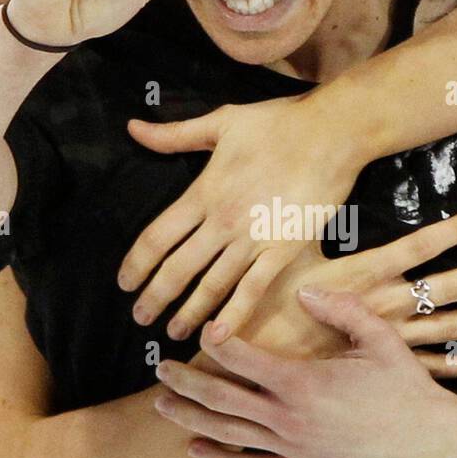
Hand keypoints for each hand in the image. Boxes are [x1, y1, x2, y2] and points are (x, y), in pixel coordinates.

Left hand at [117, 93, 364, 340]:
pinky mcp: (285, 249)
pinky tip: (218, 336)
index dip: (137, 264)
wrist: (332, 132)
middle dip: (155, 297)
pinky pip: (254, 288)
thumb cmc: (278, 122)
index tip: (124, 283)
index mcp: (204, 191)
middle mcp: (223, 221)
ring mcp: (254, 238)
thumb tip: (132, 129)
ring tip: (173, 333)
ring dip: (189, 312)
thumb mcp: (221, 121)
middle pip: (178, 268)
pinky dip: (235, 314)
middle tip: (140, 318)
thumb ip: (174, 134)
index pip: (158, 237)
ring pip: (212, 285)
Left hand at [154, 288, 456, 457]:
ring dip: (191, 417)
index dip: (217, 341)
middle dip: (186, 381)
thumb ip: (339, 309)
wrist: (428, 443)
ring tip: (162, 406)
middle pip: (221, 397)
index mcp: (303, 381)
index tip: (203, 330)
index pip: (243, 358)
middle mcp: (289, 417)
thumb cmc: (406, 387)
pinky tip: (196, 449)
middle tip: (160, 369)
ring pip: (228, 433)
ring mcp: (292, 447)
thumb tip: (304, 289)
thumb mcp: (378, 338)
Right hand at [228, 206, 456, 376]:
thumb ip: (307, 232)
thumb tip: (314, 191)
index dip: (456, 230)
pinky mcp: (383, 370)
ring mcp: (388, 343)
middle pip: (449, 288)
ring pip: (450, 329)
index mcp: (361, 276)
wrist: (248, 372)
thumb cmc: (258, 309)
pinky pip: (432, 368)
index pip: (418, 247)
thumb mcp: (282, 261)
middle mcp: (383, 308)